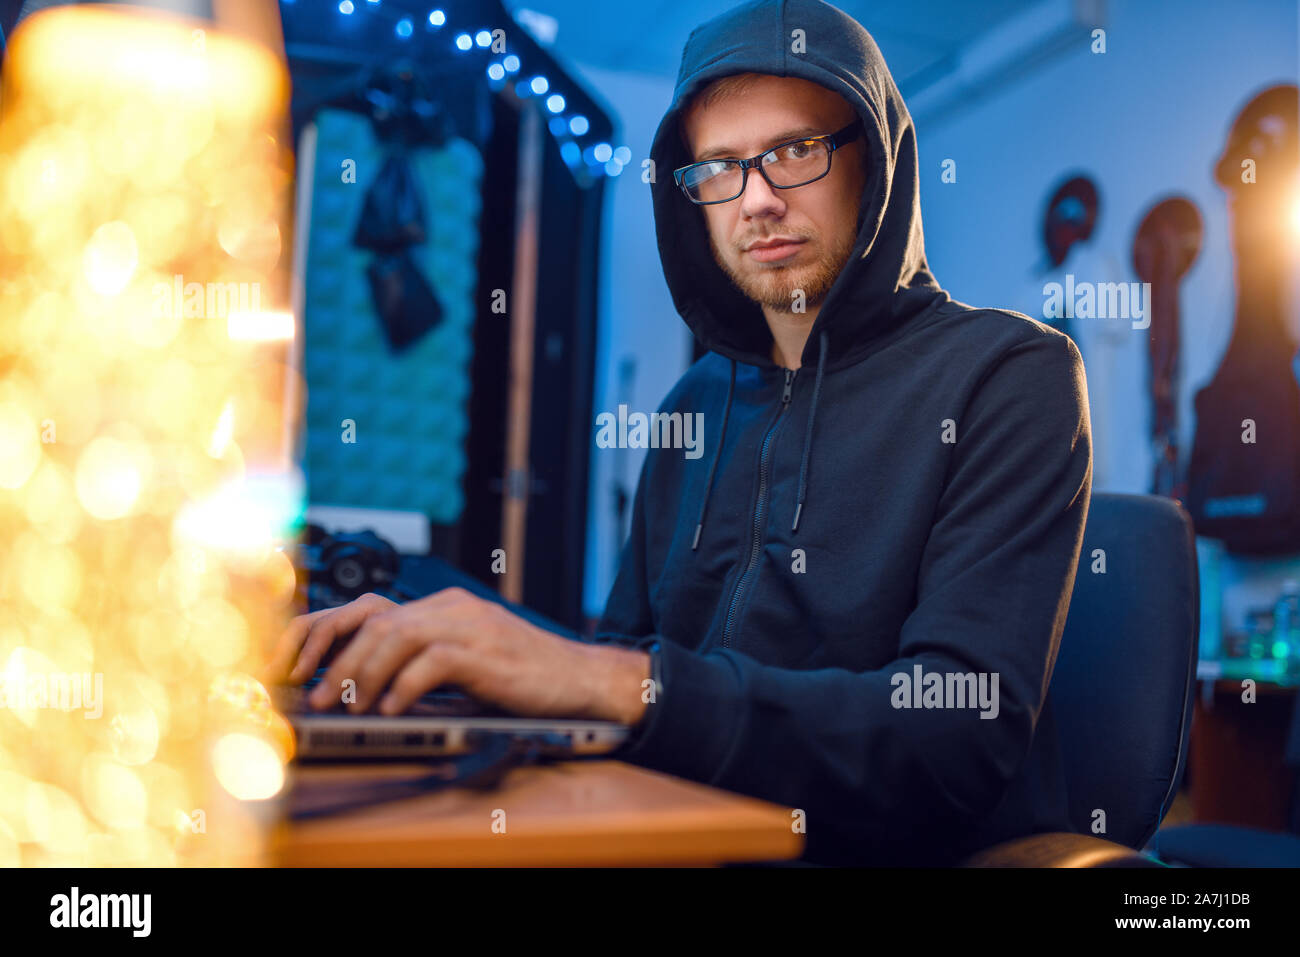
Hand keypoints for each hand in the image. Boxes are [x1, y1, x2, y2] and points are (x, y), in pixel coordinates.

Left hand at [288, 588, 650, 724]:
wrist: (581, 678)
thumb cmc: (524, 677)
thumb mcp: (466, 662)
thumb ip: (423, 661)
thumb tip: (363, 687)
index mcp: (443, 606)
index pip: (368, 607)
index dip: (327, 633)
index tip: (299, 667)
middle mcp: (452, 607)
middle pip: (374, 618)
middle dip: (335, 657)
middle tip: (316, 697)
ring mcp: (470, 625)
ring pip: (395, 635)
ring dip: (361, 675)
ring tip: (346, 707)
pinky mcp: (485, 651)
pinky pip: (431, 662)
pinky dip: (404, 687)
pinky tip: (392, 709)